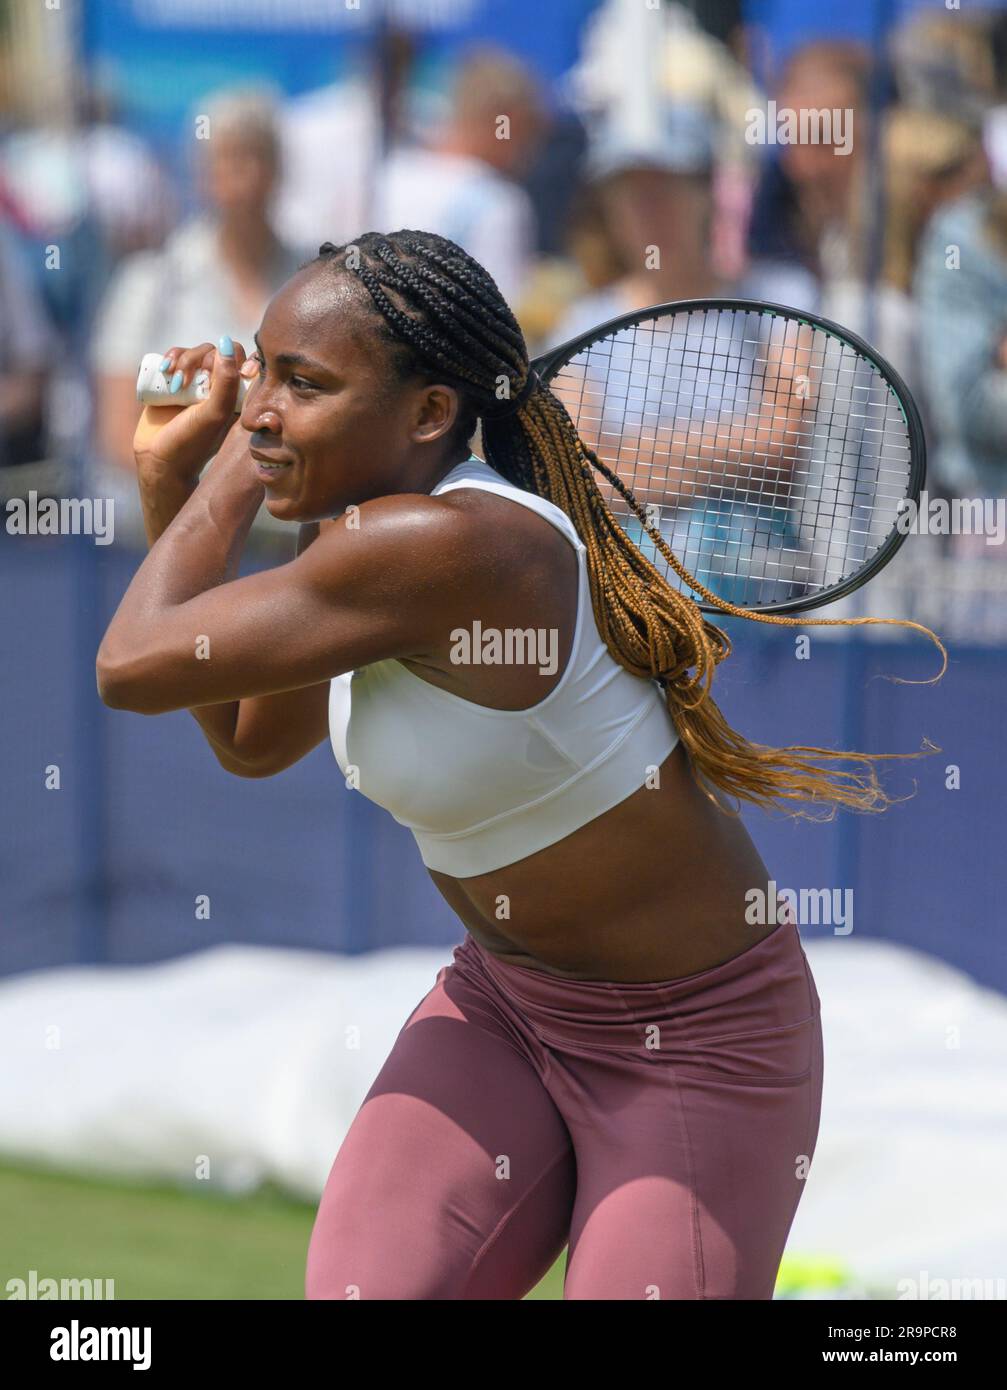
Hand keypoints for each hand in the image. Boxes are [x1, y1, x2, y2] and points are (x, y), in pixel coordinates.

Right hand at [133, 338, 256, 479]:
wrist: (158, 459)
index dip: (233, 358)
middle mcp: (218, 388)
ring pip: (195, 351)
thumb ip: (226, 381)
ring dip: (183, 359)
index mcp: (236, 396)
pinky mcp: (174, 381)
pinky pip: (176, 356)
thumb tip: (225, 344)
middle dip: (200, 359)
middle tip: (187, 381)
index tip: (221, 374)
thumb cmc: (192, 441)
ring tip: (173, 382)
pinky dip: (170, 357)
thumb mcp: (215, 413)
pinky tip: (165, 370)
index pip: (243, 361)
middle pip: (217, 352)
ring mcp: (196, 383)